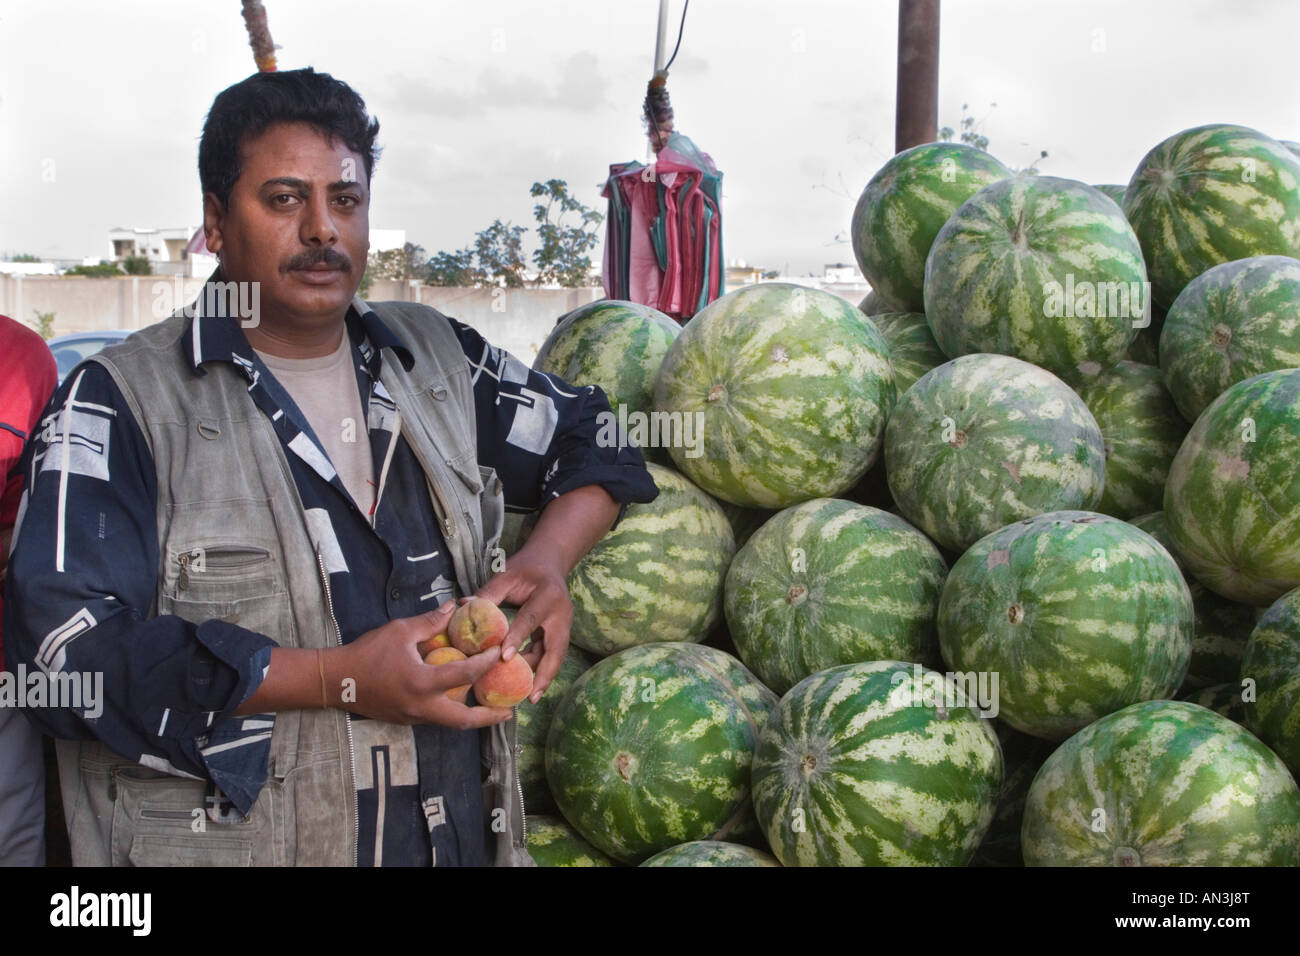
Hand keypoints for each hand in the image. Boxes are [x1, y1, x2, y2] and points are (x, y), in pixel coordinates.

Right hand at [329, 601, 513, 728]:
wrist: (336, 681)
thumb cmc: (367, 653)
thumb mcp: (400, 631)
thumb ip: (430, 622)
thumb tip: (452, 607)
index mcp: (422, 683)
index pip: (465, 675)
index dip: (486, 663)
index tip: (499, 653)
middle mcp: (421, 707)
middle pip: (464, 721)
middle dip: (489, 718)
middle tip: (509, 711)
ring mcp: (413, 718)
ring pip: (450, 723)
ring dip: (472, 717)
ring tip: (491, 707)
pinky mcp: (406, 720)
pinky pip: (436, 718)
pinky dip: (452, 712)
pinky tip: (460, 700)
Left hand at [473, 554, 572, 704]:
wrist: (549, 561)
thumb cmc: (525, 568)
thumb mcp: (506, 575)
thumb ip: (487, 594)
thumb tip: (462, 608)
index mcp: (547, 595)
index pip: (530, 619)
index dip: (518, 638)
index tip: (504, 658)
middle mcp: (561, 613)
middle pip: (557, 648)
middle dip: (545, 674)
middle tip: (531, 696)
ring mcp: (565, 624)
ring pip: (556, 656)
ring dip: (543, 676)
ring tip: (528, 697)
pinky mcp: (561, 632)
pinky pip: (552, 654)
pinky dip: (541, 668)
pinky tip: (529, 684)